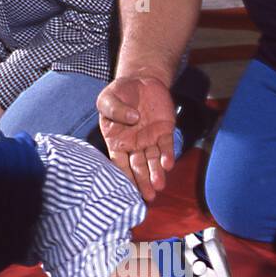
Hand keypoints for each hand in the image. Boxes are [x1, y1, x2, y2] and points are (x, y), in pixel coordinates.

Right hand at [96, 75, 177, 200]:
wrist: (141, 80)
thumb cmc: (120, 92)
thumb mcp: (108, 98)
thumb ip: (115, 109)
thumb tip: (132, 120)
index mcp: (116, 140)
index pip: (119, 162)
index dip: (123, 175)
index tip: (126, 190)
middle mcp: (134, 144)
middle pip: (138, 166)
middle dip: (142, 181)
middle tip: (148, 196)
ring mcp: (150, 139)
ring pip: (153, 160)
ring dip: (156, 173)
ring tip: (159, 186)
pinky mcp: (165, 131)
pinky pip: (167, 146)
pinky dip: (167, 156)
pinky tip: (167, 165)